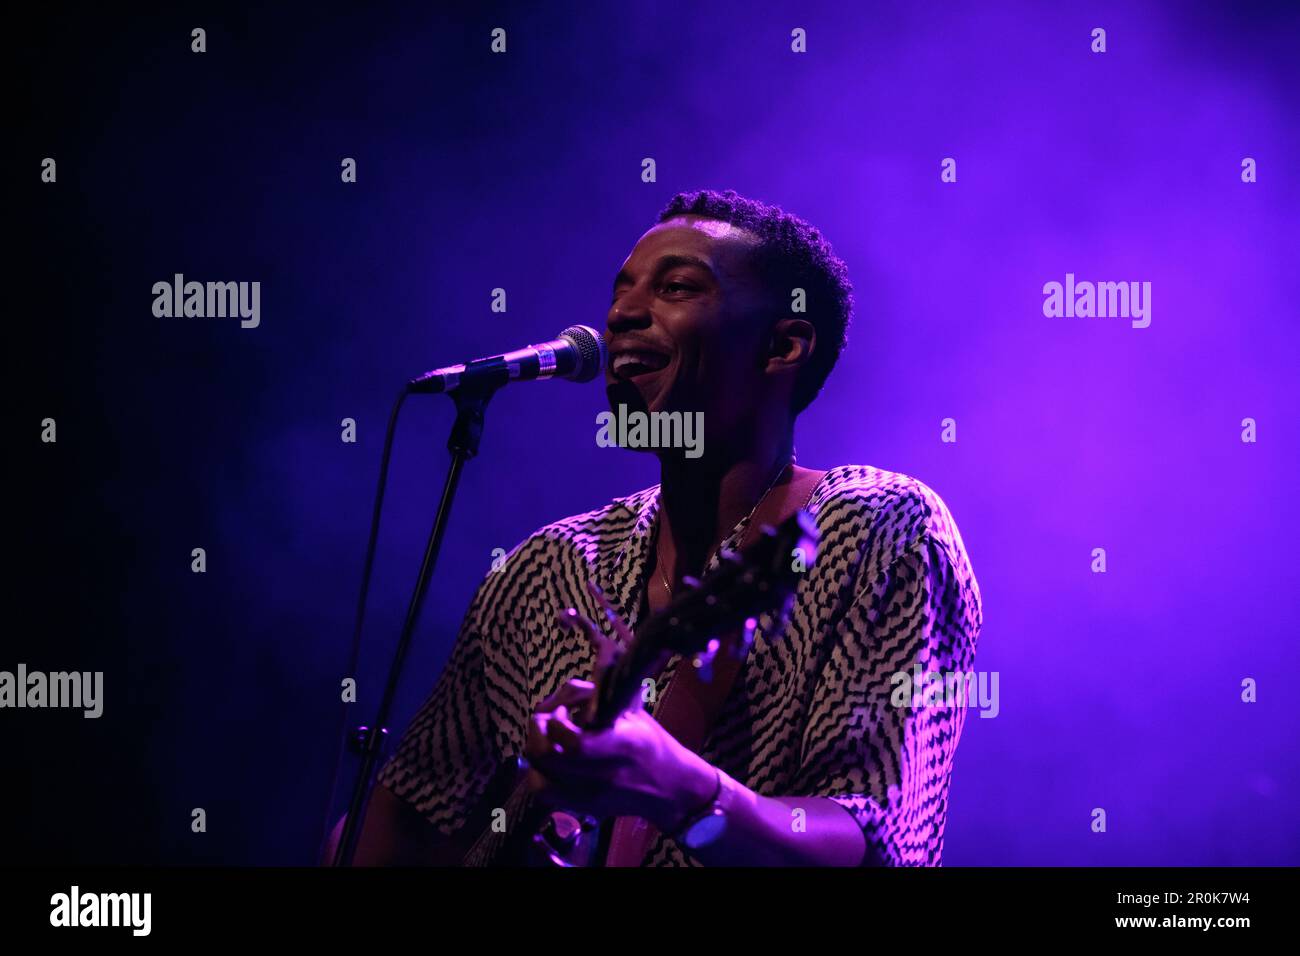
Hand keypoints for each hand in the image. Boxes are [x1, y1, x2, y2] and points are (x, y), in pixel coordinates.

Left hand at [522, 584, 716, 830]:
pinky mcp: (583, 808)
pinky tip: (550, 760)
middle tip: (548, 717)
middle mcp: (603, 773)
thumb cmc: (651, 741)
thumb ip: (605, 686)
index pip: (574, 742)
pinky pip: (543, 793)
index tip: (562, 708)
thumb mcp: (633, 709)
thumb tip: (587, 640)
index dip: (557, 722)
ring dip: (536, 750)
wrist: (671, 789)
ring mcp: (590, 796)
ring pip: (539, 777)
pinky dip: (538, 774)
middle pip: (546, 757)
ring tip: (549, 736)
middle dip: (538, 731)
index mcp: (622, 744)